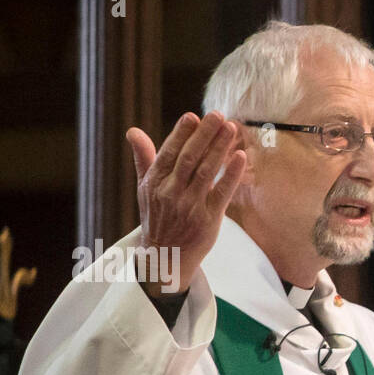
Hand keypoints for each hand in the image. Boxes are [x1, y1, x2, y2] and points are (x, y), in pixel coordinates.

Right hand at [125, 111, 245, 294]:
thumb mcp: (145, 189)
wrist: (165, 258)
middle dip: (205, 135)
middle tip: (218, 115)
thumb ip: (144, 159)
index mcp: (154, 183)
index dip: (181, 133)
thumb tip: (133, 131)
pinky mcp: (208, 221)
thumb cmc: (158, 218)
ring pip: (207, 172)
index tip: (194, 116)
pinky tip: (240, 157)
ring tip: (231, 129)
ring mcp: (190, 207)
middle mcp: (171, 194)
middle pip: (190, 158)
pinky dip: (231, 174)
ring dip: (220, 148)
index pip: (169, 153)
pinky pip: (222, 193)